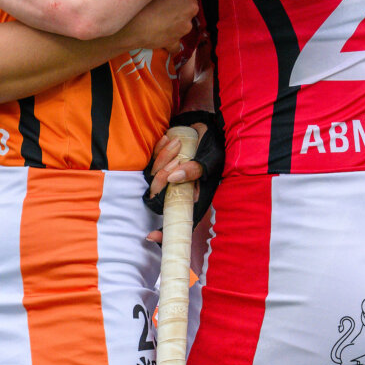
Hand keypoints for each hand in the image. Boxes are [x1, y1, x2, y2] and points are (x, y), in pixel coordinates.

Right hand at [121, 0, 199, 52]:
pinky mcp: (175, 40)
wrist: (130, 23)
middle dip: (180, 3)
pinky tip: (159, 34)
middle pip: (190, 3)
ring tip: (157, 16)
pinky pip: (175, 41)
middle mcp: (191, 8)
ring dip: (175, 19)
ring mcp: (184, 26)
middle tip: (163, 2)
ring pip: (183, 20)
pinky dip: (169, 38)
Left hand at [142, 111, 224, 230]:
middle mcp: (178, 189)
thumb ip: (195, 169)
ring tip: (177, 143)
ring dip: (163, 157)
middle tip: (177, 156)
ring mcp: (168, 176)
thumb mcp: (210, 159)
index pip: (178, 219)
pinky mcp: (162, 162)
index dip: (164, 231)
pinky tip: (167, 138)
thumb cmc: (214, 147)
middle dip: (163, 174)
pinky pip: (152, 159)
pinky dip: (159, 148)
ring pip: (153, 176)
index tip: (150, 236)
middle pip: (159, 193)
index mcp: (192, 195)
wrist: (208, 129)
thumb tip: (173, 178)